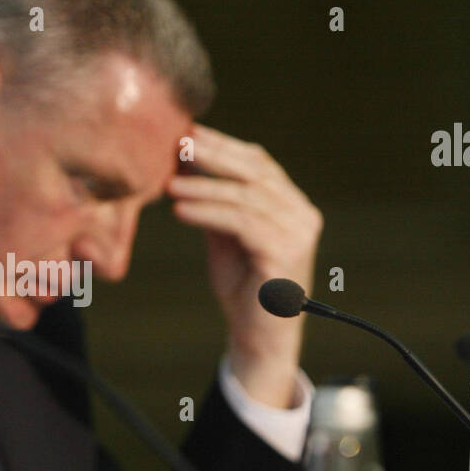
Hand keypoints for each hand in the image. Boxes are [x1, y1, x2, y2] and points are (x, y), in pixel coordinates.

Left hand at [166, 124, 321, 408]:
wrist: (259, 339)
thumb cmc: (243, 287)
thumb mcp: (225, 236)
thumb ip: (215, 202)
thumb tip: (184, 163)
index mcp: (292, 204)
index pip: (258, 162)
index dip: (222, 144)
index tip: (186, 131)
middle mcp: (302, 213)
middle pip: (255, 170)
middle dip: (213, 153)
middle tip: (177, 141)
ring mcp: (298, 233)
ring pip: (246, 195)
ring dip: (203, 185)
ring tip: (167, 182)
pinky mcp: (286, 253)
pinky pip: (242, 223)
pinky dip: (208, 212)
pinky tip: (180, 209)